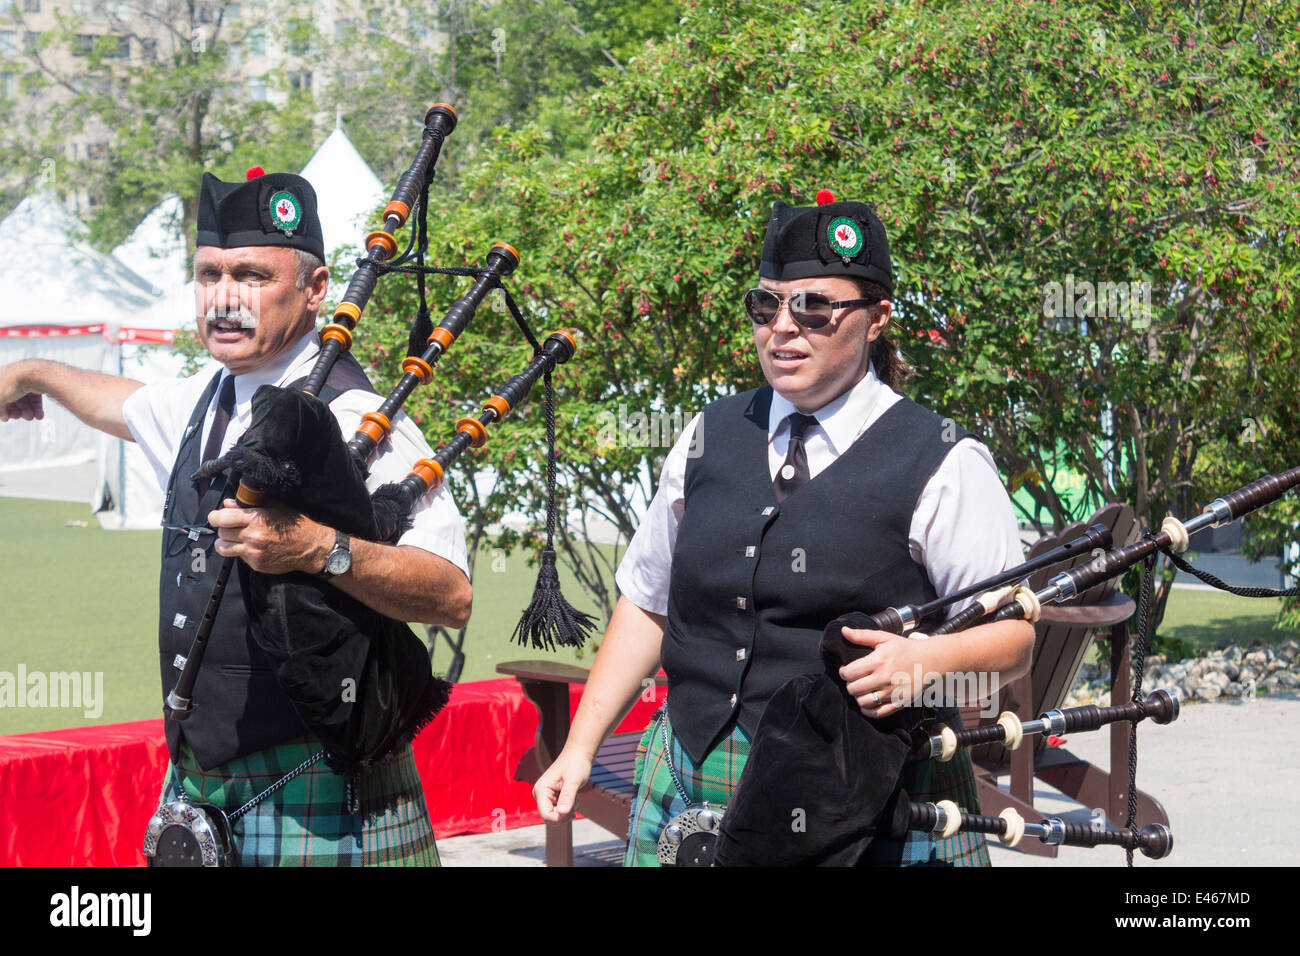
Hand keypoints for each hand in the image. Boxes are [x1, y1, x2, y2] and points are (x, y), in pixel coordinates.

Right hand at [0, 363, 41, 421]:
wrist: (34, 374)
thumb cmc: (12, 382)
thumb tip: (3, 415)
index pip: (0, 396)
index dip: (2, 408)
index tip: (7, 417)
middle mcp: (10, 377)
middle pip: (12, 399)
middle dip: (16, 411)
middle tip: (20, 416)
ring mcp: (23, 379)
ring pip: (24, 399)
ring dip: (27, 411)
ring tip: (31, 417)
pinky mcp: (36, 383)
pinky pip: (34, 397)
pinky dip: (36, 407)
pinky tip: (38, 415)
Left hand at [209, 498, 331, 574]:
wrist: (310, 548)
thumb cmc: (295, 526)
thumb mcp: (275, 508)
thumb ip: (250, 505)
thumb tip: (229, 504)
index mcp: (255, 519)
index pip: (222, 518)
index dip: (215, 516)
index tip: (216, 517)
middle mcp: (252, 537)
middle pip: (221, 533)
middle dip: (224, 528)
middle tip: (231, 526)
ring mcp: (253, 553)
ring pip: (223, 548)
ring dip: (226, 542)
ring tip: (234, 539)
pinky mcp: (256, 564)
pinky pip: (239, 557)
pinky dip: (241, 552)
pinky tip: (253, 547)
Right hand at [534, 748, 593, 822]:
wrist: (578, 755)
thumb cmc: (576, 764)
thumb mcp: (573, 781)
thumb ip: (567, 796)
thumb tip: (562, 812)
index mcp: (541, 790)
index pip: (546, 815)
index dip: (559, 819)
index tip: (573, 813)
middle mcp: (540, 794)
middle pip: (550, 817)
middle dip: (565, 814)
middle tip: (576, 800)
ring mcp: (546, 796)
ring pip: (557, 815)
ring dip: (569, 809)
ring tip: (575, 794)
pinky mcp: (552, 797)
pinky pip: (561, 810)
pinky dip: (570, 806)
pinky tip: (574, 795)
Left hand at [837, 625, 931, 718]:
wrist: (930, 660)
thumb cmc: (906, 648)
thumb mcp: (884, 638)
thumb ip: (862, 635)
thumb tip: (844, 631)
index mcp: (878, 661)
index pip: (849, 673)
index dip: (843, 672)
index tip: (846, 670)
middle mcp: (884, 678)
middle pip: (853, 689)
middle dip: (850, 684)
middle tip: (854, 680)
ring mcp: (892, 692)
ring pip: (862, 702)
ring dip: (858, 697)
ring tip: (862, 690)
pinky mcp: (899, 703)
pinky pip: (877, 713)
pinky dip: (868, 711)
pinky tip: (868, 703)